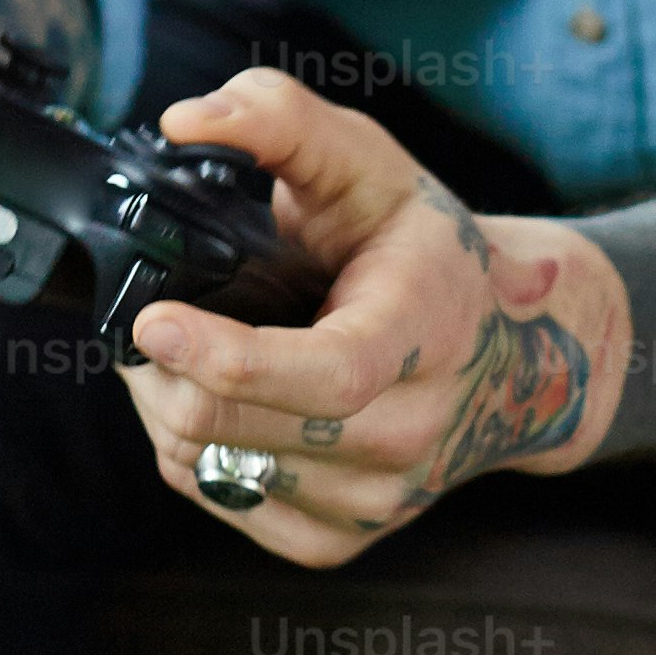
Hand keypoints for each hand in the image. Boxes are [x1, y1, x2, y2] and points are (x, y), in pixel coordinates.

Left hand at [113, 68, 626, 567]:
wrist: (509, 351)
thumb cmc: (422, 248)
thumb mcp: (365, 160)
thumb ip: (279, 117)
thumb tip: (185, 120)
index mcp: (426, 332)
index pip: (327, 375)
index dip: (228, 359)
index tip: (154, 322)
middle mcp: (412, 430)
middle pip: (246, 429)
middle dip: (166, 375)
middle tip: (146, 322)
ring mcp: (380, 497)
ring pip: (217, 470)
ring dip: (168, 411)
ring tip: (179, 356)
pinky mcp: (344, 537)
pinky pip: (224, 502)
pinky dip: (192, 454)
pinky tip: (213, 403)